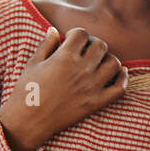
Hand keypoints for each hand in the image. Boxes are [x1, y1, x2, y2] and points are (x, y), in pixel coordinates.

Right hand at [0, 26, 126, 150]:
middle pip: (101, 46)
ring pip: (114, 63)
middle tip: (86, 51)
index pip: (82, 33)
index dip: (78, 34)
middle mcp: (81, 70)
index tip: (73, 40)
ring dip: (108, 59)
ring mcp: (91, 87)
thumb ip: (46, 45)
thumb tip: (54, 29)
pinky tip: (118, 74)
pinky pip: (120, 88)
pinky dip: (123, 78)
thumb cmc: (26, 91)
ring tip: (99, 63)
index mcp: (64, 57)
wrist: (28, 121)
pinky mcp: (96, 103)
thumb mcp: (32, 64)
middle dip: (94, 44)